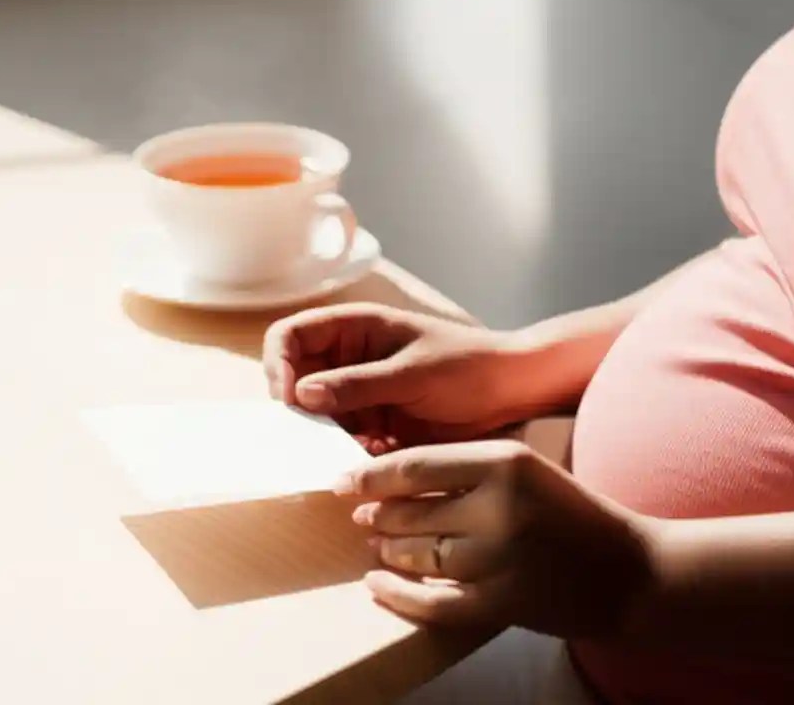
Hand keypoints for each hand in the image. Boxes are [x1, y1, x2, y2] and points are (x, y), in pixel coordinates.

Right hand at [263, 304, 537, 451]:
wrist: (513, 393)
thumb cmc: (468, 366)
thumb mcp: (412, 373)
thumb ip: (357, 384)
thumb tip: (302, 395)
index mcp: (353, 329)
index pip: (291, 337)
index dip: (280, 365)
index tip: (290, 400)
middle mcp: (348, 360)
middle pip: (296, 381)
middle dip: (297, 410)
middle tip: (309, 438)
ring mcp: (359, 395)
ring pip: (316, 418)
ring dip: (320, 437)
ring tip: (339, 453)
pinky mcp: (374, 427)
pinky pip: (342, 441)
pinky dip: (343, 454)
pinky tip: (360, 464)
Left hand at [337, 436, 656, 637]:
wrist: (631, 572)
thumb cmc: (573, 514)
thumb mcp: (527, 470)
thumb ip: (468, 468)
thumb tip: (391, 479)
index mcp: (506, 462)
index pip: (415, 465)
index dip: (371, 475)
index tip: (345, 481)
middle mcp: (499, 508)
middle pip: (410, 511)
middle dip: (377, 515)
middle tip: (362, 515)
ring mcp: (499, 559)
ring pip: (417, 554)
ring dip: (389, 551)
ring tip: (378, 545)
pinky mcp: (501, 603)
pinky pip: (431, 602)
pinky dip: (398, 594)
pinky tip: (378, 585)